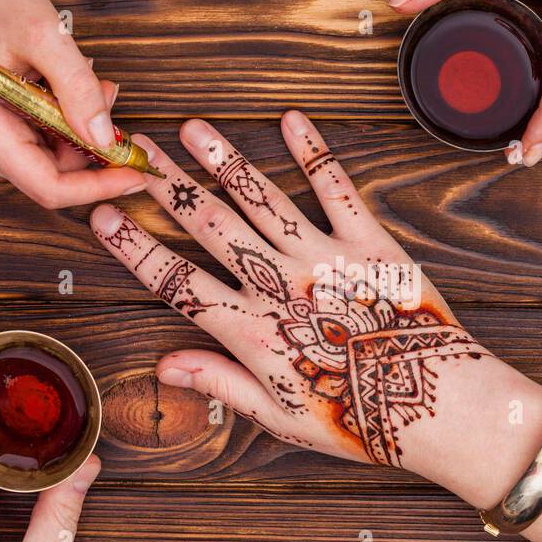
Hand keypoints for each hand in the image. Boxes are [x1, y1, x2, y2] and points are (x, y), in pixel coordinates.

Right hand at [0, 0, 145, 207]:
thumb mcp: (45, 36)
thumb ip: (79, 90)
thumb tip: (107, 140)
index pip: (49, 186)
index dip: (99, 186)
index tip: (139, 174)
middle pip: (50, 174)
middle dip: (93, 148)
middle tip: (114, 103)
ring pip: (45, 158)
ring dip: (79, 131)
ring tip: (94, 85)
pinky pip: (33, 141)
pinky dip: (61, 122)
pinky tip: (69, 88)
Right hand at [90, 112, 541, 507]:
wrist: (440, 407)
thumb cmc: (359, 421)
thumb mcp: (280, 416)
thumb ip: (221, 382)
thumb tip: (164, 365)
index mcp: (252, 333)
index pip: (177, 282)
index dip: (135, 248)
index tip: (102, 217)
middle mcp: (280, 286)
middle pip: (211, 226)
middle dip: (167, 187)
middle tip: (135, 153)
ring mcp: (325, 259)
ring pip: (262, 199)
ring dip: (224, 160)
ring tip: (193, 129)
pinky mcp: (371, 244)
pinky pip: (336, 188)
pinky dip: (313, 152)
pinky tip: (291, 120)